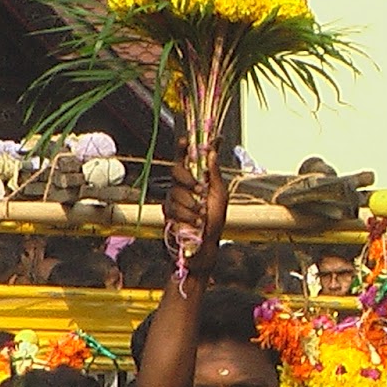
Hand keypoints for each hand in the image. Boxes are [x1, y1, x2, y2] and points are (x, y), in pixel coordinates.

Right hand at [164, 138, 226, 273]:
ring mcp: (172, 200)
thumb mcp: (220, 196)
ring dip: (192, 205)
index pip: (185, 159)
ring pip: (175, 192)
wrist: (205, 248)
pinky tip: (195, 224)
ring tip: (202, 216)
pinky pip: (173, 209)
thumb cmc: (215, 222)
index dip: (183, 147)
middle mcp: (181, 186)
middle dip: (189, 180)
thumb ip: (215, 173)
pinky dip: (187, 217)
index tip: (185, 139)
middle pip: (176, 171)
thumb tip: (213, 149)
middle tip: (202, 190)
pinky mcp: (167, 214)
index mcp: (195, 179)